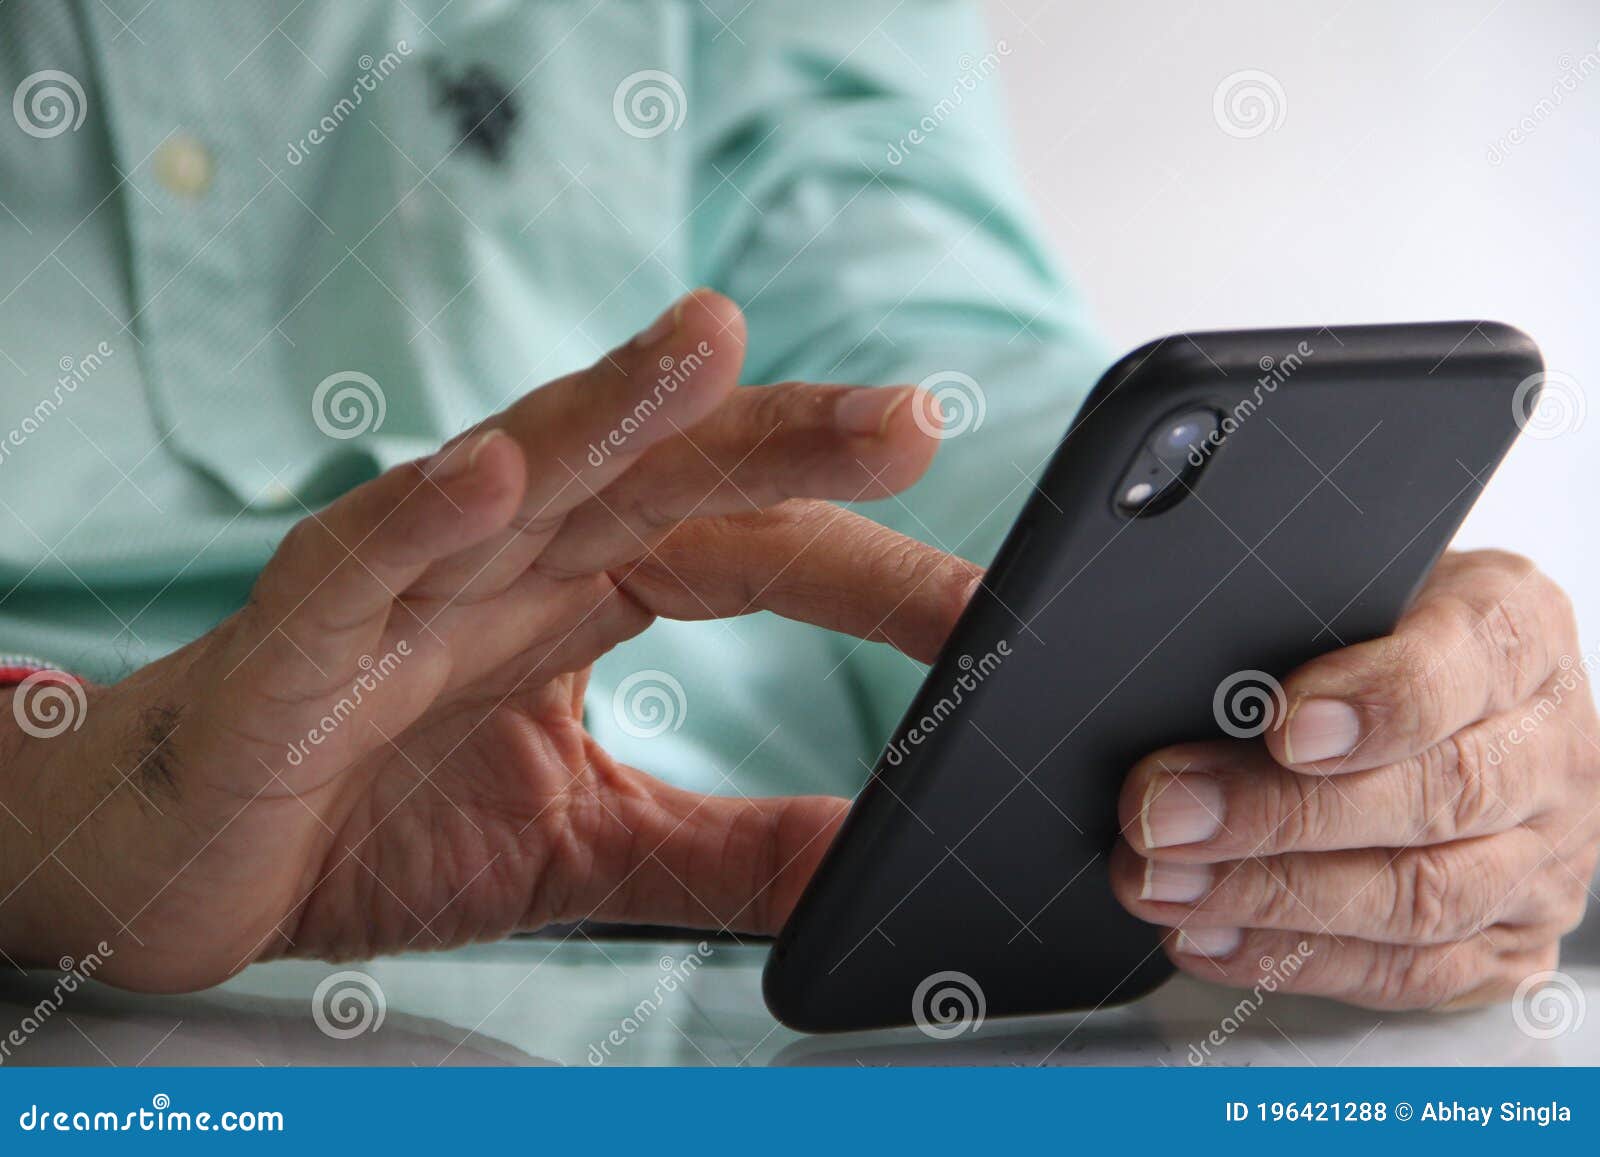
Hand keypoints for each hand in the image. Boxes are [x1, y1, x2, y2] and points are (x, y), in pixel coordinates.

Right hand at [0, 290, 978, 991]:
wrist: (189, 864)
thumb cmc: (379, 824)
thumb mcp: (597, 851)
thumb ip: (731, 850)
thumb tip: (872, 857)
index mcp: (586, 590)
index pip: (750, 553)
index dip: (868, 576)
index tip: (983, 612)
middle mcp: (511, 559)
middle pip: (663, 478)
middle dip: (782, 443)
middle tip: (909, 421)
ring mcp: (405, 582)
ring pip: (519, 474)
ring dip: (612, 410)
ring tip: (711, 346)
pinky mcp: (299, 637)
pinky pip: (365, 558)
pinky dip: (425, 511)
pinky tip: (496, 473)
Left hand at [1113, 551, 1599, 1009]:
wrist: (1460, 714)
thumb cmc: (1382, 643)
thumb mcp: (1355, 594)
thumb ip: (1297, 620)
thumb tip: (1182, 671)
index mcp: (1518, 635)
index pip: (1469, 664)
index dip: (1378, 702)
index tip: (1282, 726)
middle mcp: (1548, 749)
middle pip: (1438, 795)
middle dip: (1282, 814)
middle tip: (1169, 816)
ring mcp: (1541, 857)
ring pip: (1421, 897)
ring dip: (1273, 898)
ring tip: (1166, 885)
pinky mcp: (1510, 943)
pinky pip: (1407, 971)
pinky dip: (1295, 959)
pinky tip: (1209, 936)